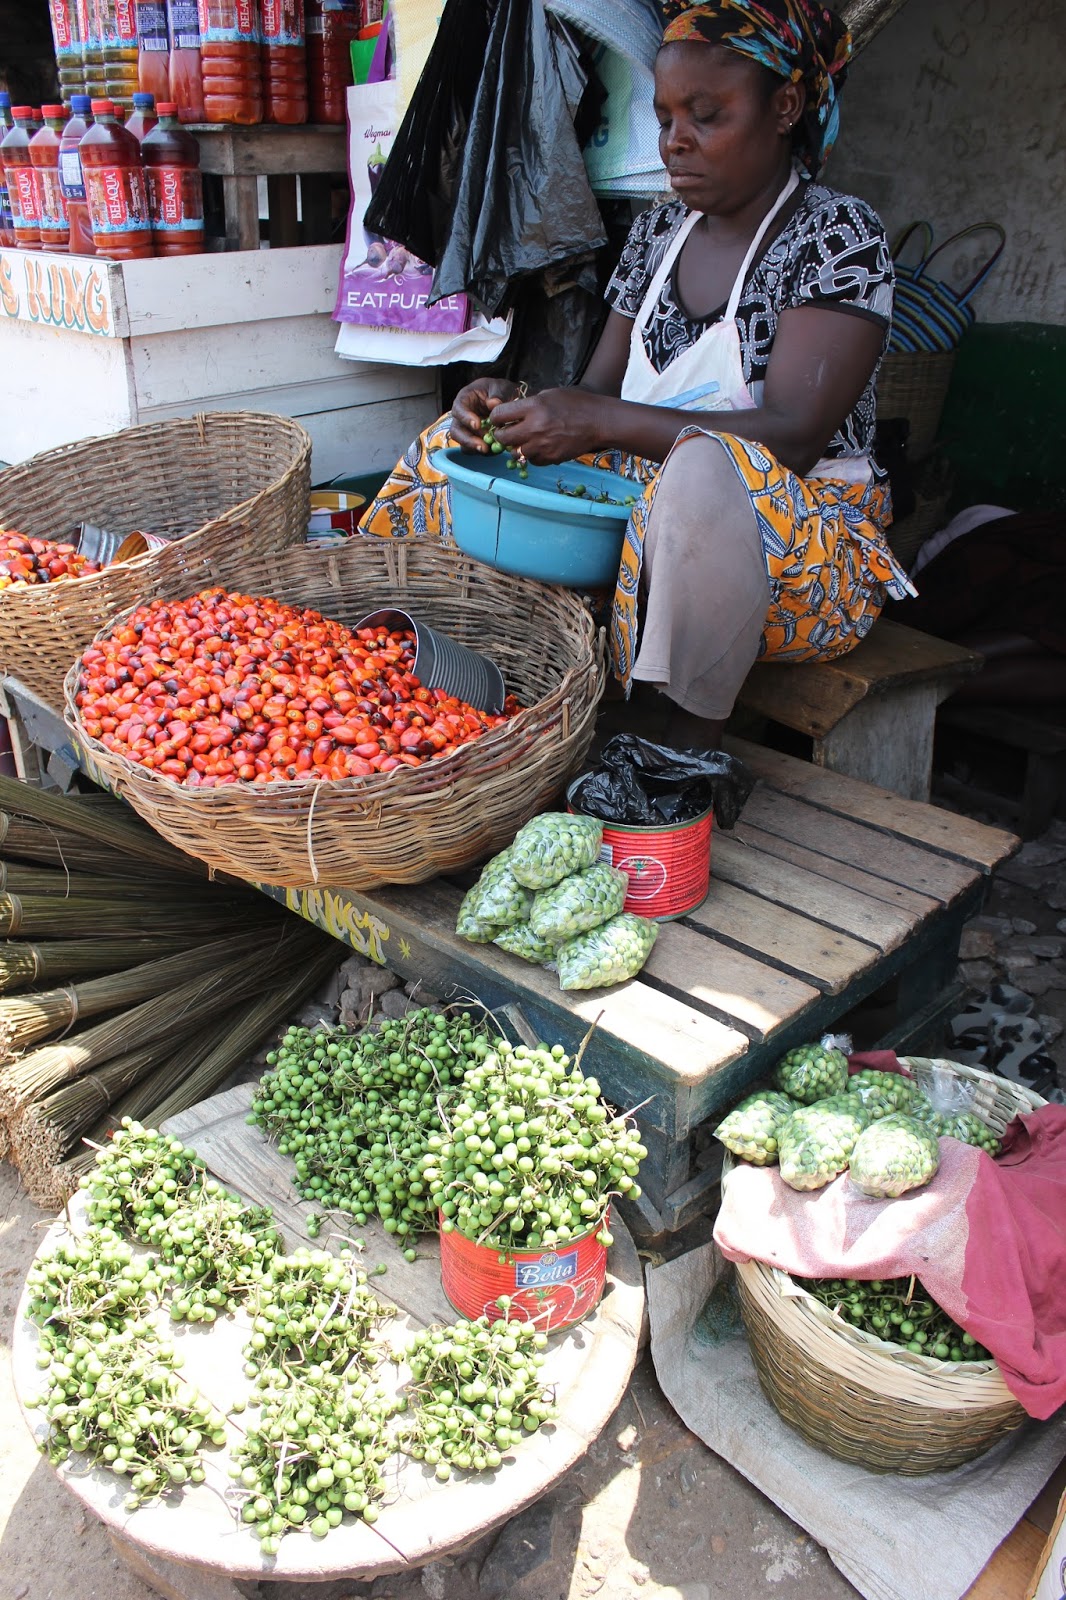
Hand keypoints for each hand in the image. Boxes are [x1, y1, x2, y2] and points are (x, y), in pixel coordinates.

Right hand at [449, 378, 519, 452]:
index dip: (465, 417)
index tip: (477, 424)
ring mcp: (467, 430)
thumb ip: (498, 394)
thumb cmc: (499, 390)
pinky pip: (473, 449)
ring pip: (463, 443)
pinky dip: (483, 451)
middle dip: (468, 440)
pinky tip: (495, 450)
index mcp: (464, 399)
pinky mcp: (475, 440)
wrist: (506, 399)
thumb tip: (493, 403)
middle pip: (456, 430)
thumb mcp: (501, 387)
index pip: (458, 408)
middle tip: (483, 446)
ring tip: (489, 450)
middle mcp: (462, 416)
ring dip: (475, 448)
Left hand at [488, 388, 604, 465]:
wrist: (599, 421)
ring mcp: (543, 445)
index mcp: (533, 407)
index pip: (499, 415)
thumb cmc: (575, 403)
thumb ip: (528, 404)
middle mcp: (535, 427)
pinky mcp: (551, 458)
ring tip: (527, 440)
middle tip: (507, 432)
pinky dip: (533, 456)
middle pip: (503, 438)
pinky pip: (533, 461)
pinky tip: (541, 447)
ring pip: (516, 452)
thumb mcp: (549, 395)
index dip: (496, 417)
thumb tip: (511, 413)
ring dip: (518, 447)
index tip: (499, 419)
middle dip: (501, 435)